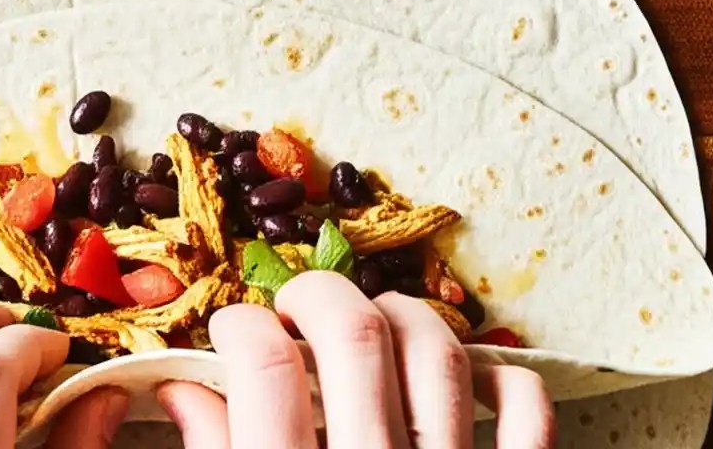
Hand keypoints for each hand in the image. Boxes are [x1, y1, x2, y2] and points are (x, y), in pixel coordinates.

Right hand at [156, 272, 554, 448]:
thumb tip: (184, 392)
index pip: (264, 369)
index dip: (237, 328)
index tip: (230, 329)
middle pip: (356, 333)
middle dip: (316, 295)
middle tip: (292, 307)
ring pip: (438, 354)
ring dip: (401, 316)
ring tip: (370, 322)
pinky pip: (528, 418)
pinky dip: (507, 380)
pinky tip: (472, 373)